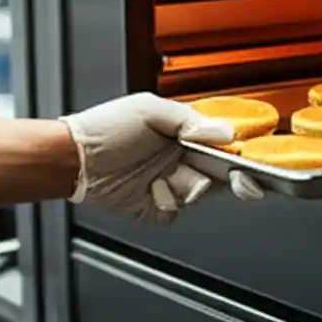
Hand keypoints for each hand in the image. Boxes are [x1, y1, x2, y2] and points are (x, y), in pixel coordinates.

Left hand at [60, 93, 263, 224]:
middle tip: (237, 178)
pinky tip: (152, 191)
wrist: (71, 160)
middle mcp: (183, 159)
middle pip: (224, 172)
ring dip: (187, 185)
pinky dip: (167, 203)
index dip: (243, 154)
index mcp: (187, 134)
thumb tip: (226, 133)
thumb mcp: (148, 110)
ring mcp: (172, 183)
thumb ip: (190, 120)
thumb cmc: (103, 129)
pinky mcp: (158, 207)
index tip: (250, 161)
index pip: (226, 145)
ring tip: (166, 177)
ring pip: (202, 193)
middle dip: (231, 177)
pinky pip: (177, 211)